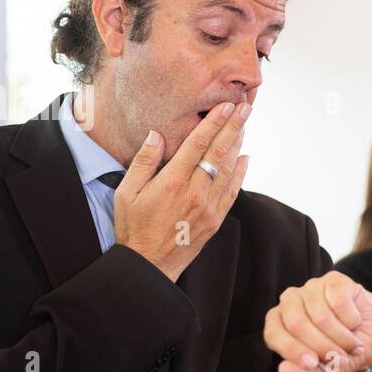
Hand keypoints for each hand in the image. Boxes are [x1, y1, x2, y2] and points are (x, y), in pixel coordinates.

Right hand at [114, 102, 250, 282]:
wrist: (149, 265)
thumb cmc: (133, 228)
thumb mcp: (126, 192)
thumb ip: (143, 162)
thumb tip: (156, 135)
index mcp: (172, 181)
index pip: (198, 143)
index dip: (214, 122)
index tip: (226, 106)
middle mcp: (195, 191)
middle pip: (218, 152)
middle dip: (233, 126)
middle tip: (246, 107)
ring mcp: (208, 206)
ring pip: (228, 169)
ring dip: (238, 145)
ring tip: (245, 126)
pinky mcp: (215, 220)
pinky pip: (232, 191)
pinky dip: (241, 173)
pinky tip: (245, 158)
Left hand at [263, 272, 371, 371]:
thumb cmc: (340, 355)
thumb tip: (284, 371)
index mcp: (278, 323)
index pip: (273, 334)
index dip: (292, 350)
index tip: (312, 364)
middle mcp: (290, 301)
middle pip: (297, 324)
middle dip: (322, 347)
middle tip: (341, 359)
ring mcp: (312, 288)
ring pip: (321, 316)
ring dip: (342, 338)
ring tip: (352, 346)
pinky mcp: (334, 280)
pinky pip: (339, 302)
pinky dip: (351, 320)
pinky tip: (354, 323)